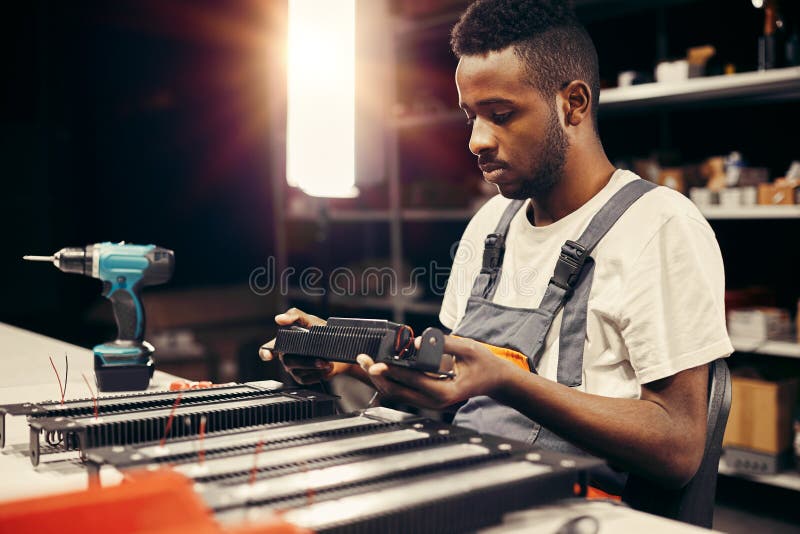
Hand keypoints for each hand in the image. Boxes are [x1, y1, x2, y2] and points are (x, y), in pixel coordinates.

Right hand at [258, 307, 351, 384]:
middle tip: (321, 360)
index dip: (265, 352)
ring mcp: (293, 368)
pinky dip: (318, 374)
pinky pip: (306, 379)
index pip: (268, 348)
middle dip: (305, 361)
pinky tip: (325, 368)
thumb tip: (280, 319)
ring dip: (314, 367)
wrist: (339, 348)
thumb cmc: (322, 333)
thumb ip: (295, 315)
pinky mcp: (302, 378)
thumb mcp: (310, 320)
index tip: (268, 356)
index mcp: (284, 342)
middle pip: (288, 361)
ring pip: (298, 371)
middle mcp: (286, 356)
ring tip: (327, 362)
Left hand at [355, 334, 518, 409]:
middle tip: (362, 359)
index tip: (377, 363)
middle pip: (398, 391)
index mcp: (446, 392)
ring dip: (379, 379)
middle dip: (378, 376)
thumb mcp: (468, 348)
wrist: (494, 380)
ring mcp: (429, 402)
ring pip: (397, 393)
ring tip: (363, 363)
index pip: (413, 380)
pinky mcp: (425, 397)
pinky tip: (377, 368)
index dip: (393, 371)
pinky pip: (402, 391)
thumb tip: (420, 341)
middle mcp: (435, 401)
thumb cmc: (484, 364)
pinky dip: (388, 379)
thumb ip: (444, 343)